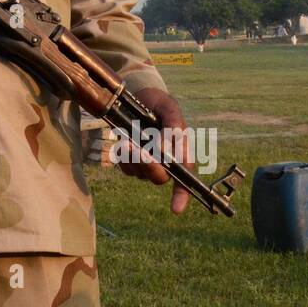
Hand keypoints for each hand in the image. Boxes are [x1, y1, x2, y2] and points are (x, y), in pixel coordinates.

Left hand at [114, 86, 192, 214]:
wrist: (141, 97)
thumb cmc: (160, 105)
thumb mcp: (170, 109)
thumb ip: (172, 126)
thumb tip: (166, 148)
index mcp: (181, 154)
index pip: (184, 181)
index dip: (181, 196)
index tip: (176, 209)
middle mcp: (165, 163)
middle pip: (158, 178)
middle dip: (148, 166)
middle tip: (137, 149)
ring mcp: (147, 162)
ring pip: (139, 172)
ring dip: (132, 158)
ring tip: (128, 139)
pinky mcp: (130, 159)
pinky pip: (125, 166)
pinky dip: (123, 156)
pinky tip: (123, 141)